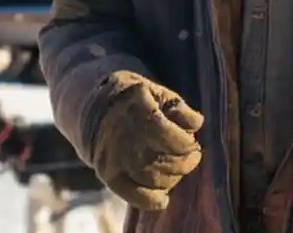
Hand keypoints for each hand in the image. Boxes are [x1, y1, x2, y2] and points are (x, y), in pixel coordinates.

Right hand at [90, 71, 204, 209]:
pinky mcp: (108, 174)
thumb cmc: (135, 100)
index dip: (187, 144)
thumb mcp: (157, 92)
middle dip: (185, 162)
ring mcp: (114, 158)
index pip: (170, 138)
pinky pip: (133, 196)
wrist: (95, 109)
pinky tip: (163, 199)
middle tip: (192, 156)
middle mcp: (124, 136)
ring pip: (154, 180)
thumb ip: (179, 107)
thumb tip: (196, 124)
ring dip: (174, 178)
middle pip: (165, 162)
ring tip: (177, 167)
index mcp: (137, 111)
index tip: (192, 143)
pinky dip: (152, 201)